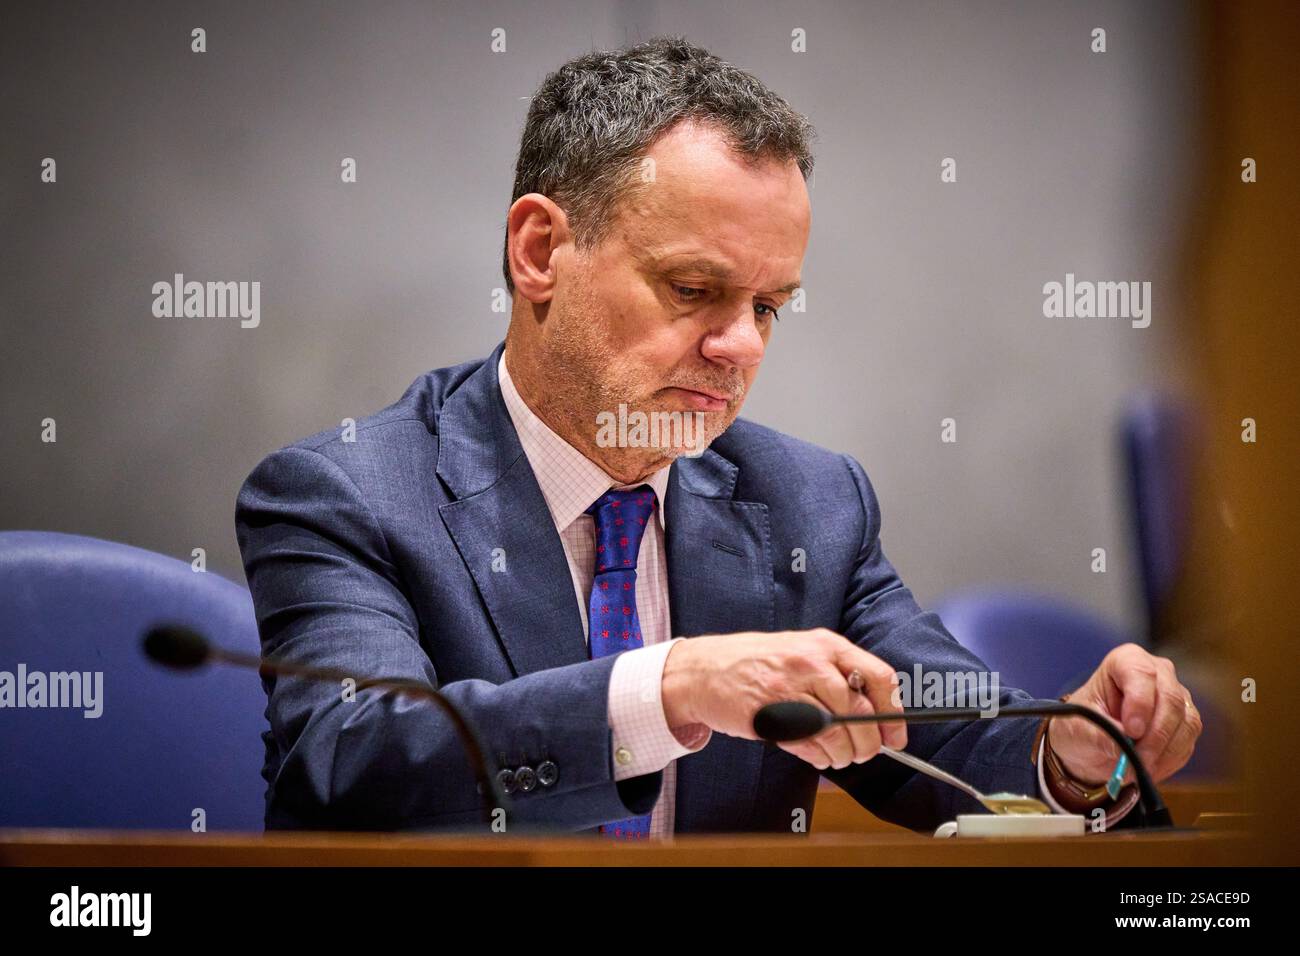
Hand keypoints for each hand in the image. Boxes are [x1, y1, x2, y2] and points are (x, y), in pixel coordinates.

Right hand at [662, 630, 906, 770]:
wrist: (702, 671)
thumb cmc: (755, 662)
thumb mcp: (800, 652)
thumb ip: (836, 675)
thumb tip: (876, 715)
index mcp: (825, 644)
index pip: (878, 677)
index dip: (895, 713)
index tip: (897, 736)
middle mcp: (810, 662)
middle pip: (860, 713)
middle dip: (868, 744)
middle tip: (864, 753)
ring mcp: (789, 689)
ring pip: (836, 734)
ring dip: (843, 755)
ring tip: (836, 756)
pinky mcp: (770, 715)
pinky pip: (809, 746)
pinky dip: (819, 758)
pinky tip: (815, 754)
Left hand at [1047, 643, 1201, 785]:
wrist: (1092, 745)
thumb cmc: (1082, 726)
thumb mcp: (1078, 728)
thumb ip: (1101, 734)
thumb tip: (1126, 746)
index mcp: (1126, 661)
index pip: (1141, 673)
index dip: (1140, 703)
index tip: (1131, 731)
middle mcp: (1158, 673)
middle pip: (1170, 698)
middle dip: (1155, 734)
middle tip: (1138, 760)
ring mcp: (1176, 697)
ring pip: (1186, 722)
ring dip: (1164, 751)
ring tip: (1138, 768)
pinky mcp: (1186, 722)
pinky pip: (1188, 742)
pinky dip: (1170, 760)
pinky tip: (1149, 768)